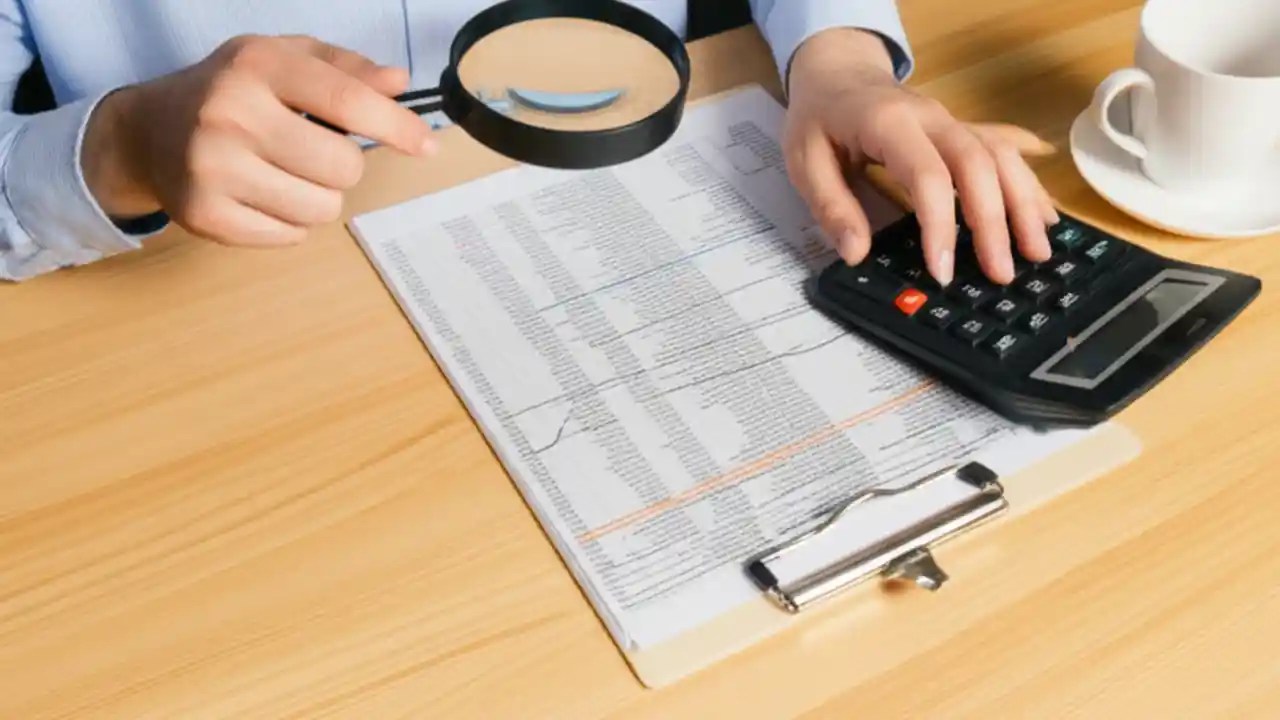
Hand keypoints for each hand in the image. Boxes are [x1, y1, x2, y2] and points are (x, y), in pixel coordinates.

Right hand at [82, 35, 434, 245]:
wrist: (146, 132)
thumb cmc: (231, 92)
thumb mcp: (282, 59)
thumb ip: (345, 69)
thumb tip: (398, 82)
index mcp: (258, 66)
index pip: (346, 101)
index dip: (396, 127)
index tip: (425, 146)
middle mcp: (231, 113)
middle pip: (342, 167)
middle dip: (342, 167)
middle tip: (313, 154)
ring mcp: (213, 168)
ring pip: (321, 208)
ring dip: (317, 197)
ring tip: (283, 174)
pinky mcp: (205, 214)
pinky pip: (290, 237)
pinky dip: (288, 224)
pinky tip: (260, 196)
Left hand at [782, 29, 1058, 284]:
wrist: (838, 72)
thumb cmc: (819, 119)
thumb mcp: (804, 162)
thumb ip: (831, 207)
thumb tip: (856, 254)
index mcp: (889, 124)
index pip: (928, 176)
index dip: (940, 226)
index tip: (942, 271)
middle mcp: (932, 118)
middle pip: (978, 165)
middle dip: (995, 222)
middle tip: (1003, 272)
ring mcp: (952, 121)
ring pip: (1001, 156)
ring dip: (1024, 203)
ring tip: (1039, 252)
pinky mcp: (962, 128)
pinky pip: (1005, 150)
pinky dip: (1028, 182)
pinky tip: (1047, 214)